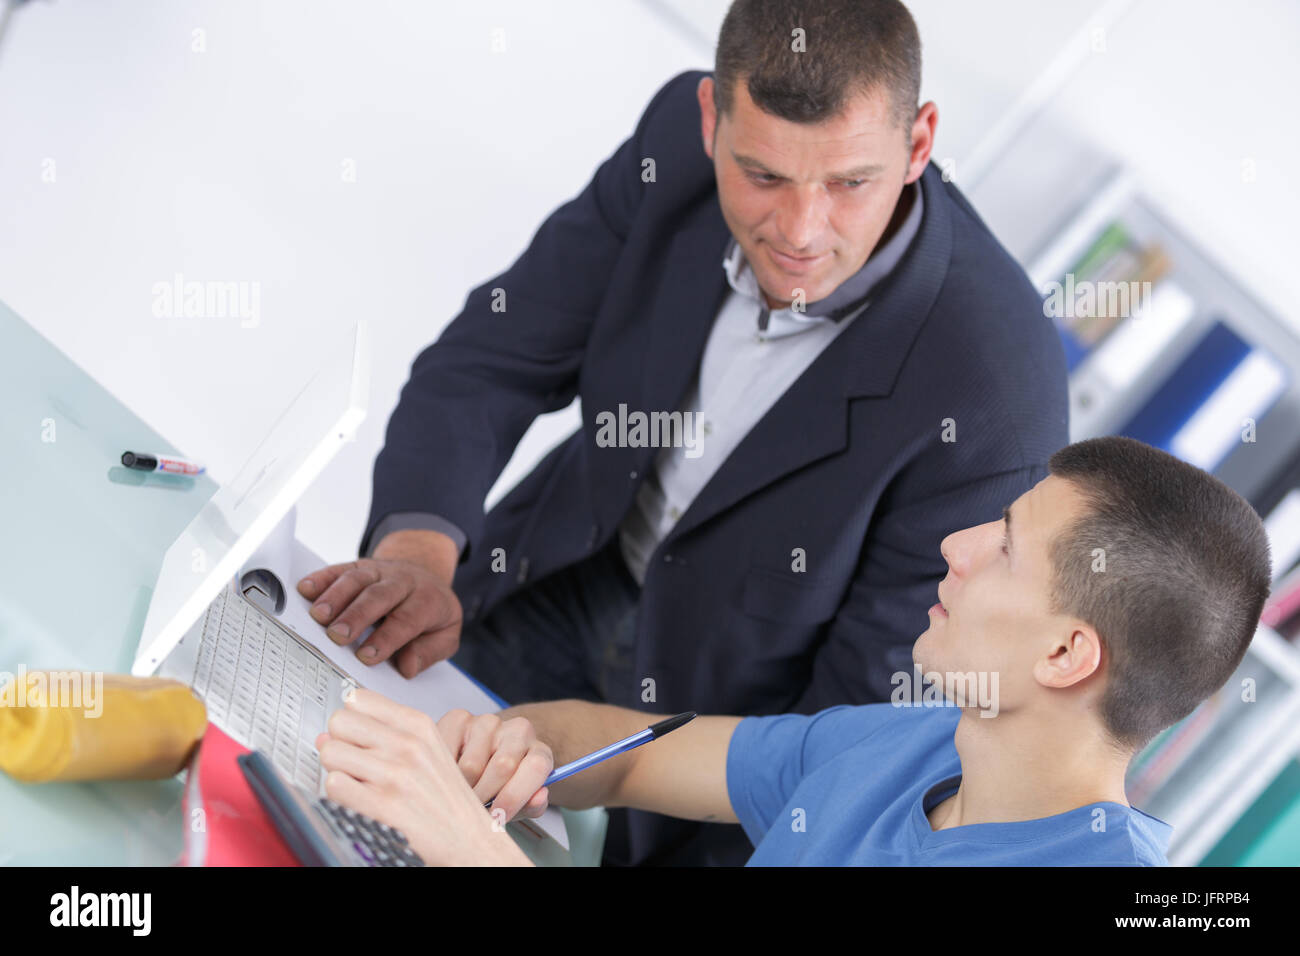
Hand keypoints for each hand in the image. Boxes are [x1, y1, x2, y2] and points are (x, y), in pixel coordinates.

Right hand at [297, 531, 460, 677]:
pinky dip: (321, 578)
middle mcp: (403, 581)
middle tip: (336, 636)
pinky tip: (306, 589)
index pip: (407, 619)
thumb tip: (407, 666)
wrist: (425, 571)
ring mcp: (379, 571)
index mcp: (428, 600)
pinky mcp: (360, 566)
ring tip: (318, 617)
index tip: (366, 657)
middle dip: (356, 616)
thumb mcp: (446, 634)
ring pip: (357, 579)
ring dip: (335, 596)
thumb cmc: (431, 610)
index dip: (387, 638)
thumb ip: (429, 652)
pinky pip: (340, 568)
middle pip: (379, 596)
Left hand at [317, 688, 531, 866]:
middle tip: (356, 762)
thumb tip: (324, 737)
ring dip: (338, 769)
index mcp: (419, 725)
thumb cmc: (446, 798)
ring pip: (331, 752)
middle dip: (340, 742)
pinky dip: (338, 794)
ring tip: (359, 783)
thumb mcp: (426, 752)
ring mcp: (396, 775)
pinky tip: (358, 800)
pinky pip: (334, 785)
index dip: (351, 719)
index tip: (356, 735)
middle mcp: (408, 745)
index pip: (357, 699)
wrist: (470, 840)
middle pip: (338, 722)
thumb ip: (378, 737)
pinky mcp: (384, 806)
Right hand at [435, 709, 553, 822]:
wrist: (479, 762)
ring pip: (471, 765)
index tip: (497, 816)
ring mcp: (489, 722)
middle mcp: (518, 731)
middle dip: (484, 797)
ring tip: (459, 796)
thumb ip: (532, 804)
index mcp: (539, 752)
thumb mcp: (520, 803)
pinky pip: (446, 750)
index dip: (516, 796)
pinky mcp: (460, 719)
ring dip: (461, 788)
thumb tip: (538, 797)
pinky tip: (446, 777)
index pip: (535, 767)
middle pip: (502, 767)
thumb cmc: (503, 788)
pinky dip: (443, 771)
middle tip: (471, 811)